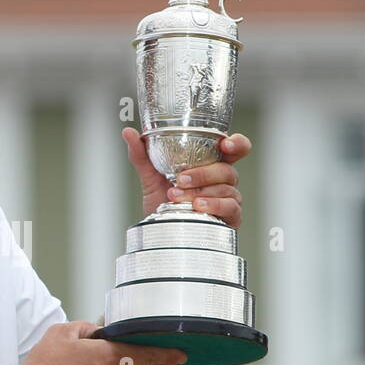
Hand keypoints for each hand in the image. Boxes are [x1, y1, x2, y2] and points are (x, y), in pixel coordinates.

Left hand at [122, 127, 252, 227]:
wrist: (161, 231)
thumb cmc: (164, 201)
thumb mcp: (150, 176)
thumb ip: (142, 154)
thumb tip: (128, 133)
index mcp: (211, 162)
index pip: (235, 147)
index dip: (236, 143)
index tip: (224, 144)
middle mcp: (224, 178)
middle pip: (227, 169)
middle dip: (203, 173)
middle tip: (180, 180)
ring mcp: (230, 197)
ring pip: (225, 189)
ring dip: (200, 192)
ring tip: (178, 197)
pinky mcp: (231, 216)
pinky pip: (230, 207)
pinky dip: (213, 205)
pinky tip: (198, 207)